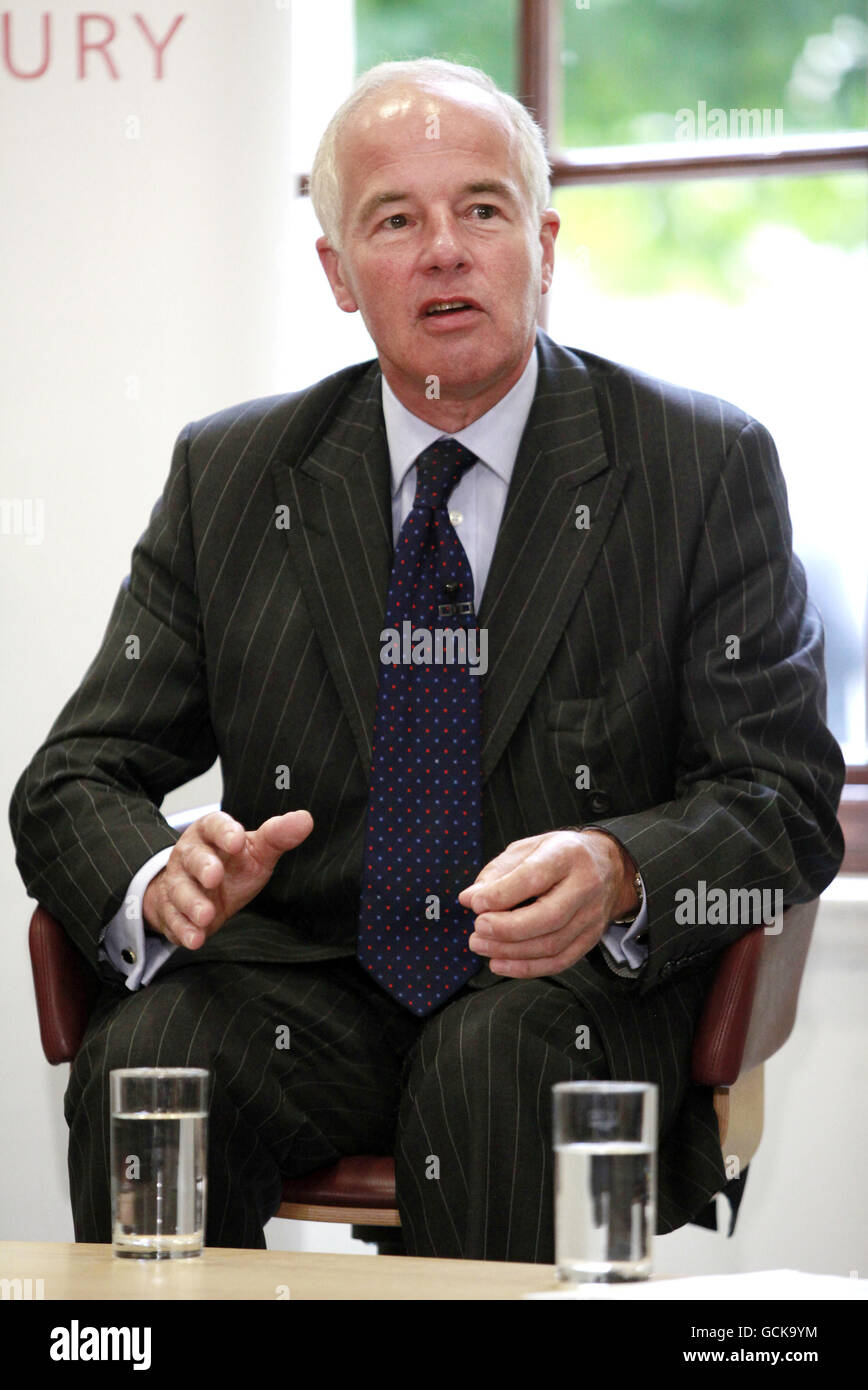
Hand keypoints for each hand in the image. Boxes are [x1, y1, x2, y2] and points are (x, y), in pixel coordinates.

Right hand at [142, 809, 313, 948]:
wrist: (201, 893)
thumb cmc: (232, 866)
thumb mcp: (256, 850)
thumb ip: (277, 836)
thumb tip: (305, 819)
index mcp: (210, 834)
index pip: (214, 825)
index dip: (224, 832)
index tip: (236, 841)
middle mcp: (189, 856)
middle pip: (192, 857)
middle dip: (202, 866)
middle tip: (214, 877)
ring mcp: (177, 884)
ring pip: (180, 890)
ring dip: (192, 903)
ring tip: (206, 915)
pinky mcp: (173, 912)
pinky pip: (174, 920)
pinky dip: (184, 930)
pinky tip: (195, 938)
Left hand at [457, 829, 638, 978]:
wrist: (608, 867)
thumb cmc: (558, 855)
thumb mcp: (528, 848)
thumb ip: (497, 872)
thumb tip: (469, 899)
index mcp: (567, 854)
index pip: (534, 877)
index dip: (502, 894)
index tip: (476, 904)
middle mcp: (585, 886)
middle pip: (547, 917)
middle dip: (506, 928)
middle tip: (477, 928)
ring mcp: (592, 916)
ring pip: (551, 945)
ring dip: (510, 951)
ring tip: (479, 944)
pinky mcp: (590, 939)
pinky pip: (558, 962)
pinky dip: (525, 968)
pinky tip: (499, 963)